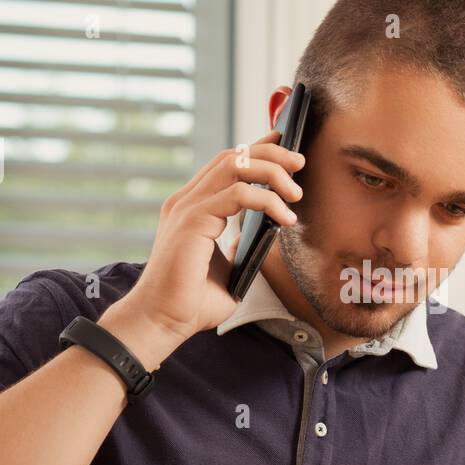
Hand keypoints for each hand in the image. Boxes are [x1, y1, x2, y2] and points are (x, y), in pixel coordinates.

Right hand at [98, 129, 304, 367]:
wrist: (164, 322)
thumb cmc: (192, 302)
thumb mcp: (227, 267)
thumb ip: (239, 246)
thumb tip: (262, 232)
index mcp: (193, 207)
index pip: (226, 163)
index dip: (257, 147)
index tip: (285, 143)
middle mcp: (187, 201)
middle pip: (233, 155)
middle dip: (272, 153)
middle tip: (300, 164)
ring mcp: (187, 207)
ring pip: (235, 165)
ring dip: (272, 172)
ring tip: (296, 193)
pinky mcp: (192, 221)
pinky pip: (237, 194)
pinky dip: (267, 200)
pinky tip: (284, 218)